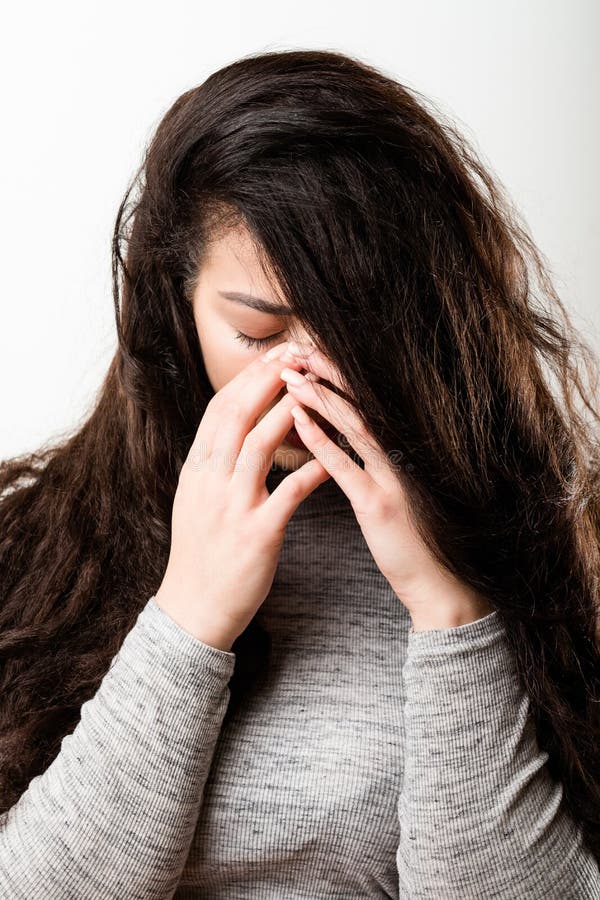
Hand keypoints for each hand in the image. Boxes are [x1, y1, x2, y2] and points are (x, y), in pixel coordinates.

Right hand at [154, 343, 330, 650]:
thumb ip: (210, 463)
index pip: (218, 410)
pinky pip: (290, 493)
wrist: (195, 607)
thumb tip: (228, 428)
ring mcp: (232, 507)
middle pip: (237, 416)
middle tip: (296, 355)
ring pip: (258, 445)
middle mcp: (210, 482)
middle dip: (267, 380)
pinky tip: (334, 454)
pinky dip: (313, 469)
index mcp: (195, 471)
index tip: (273, 355)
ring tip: (313, 388)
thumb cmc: (200, 553)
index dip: (247, 378)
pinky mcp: (258, 534)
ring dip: (287, 411)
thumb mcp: (193, 500)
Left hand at [278, 341, 493, 629]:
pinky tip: (297, 418)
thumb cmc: (416, 541)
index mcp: (402, 453)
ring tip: (290, 375)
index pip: (367, 403)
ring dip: (319, 397)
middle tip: (296, 351)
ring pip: (352, 425)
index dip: (339, 375)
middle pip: (360, 403)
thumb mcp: (398, 494)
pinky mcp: (379, 504)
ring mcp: (392, 477)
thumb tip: (352, 439)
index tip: (311, 354)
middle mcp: (401, 456)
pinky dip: (319, 439)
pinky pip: (344, 465)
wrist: (442, 585)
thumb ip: (379, 464)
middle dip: (327, 374)